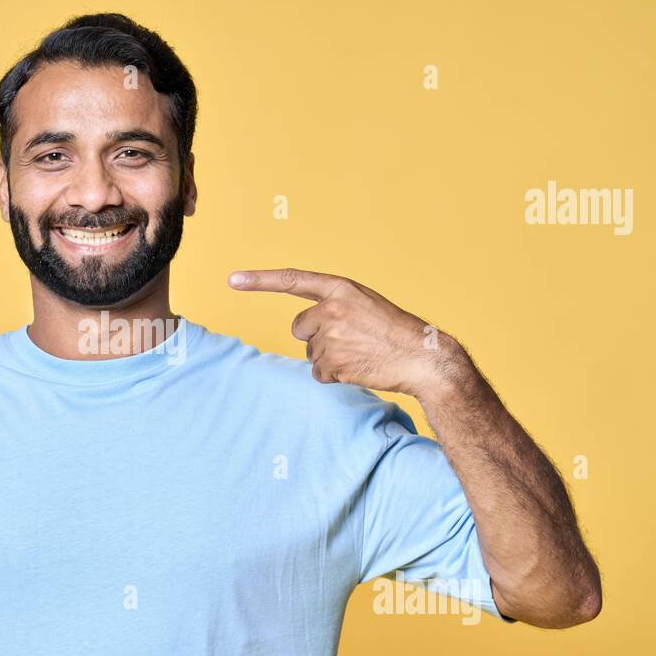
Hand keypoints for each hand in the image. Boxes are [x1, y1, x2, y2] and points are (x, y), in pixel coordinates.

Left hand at [228, 267, 468, 398]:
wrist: (422, 357)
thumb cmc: (394, 331)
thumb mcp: (365, 304)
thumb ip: (334, 307)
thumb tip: (305, 330)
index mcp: (340, 289)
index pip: (291, 280)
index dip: (259, 280)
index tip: (233, 279)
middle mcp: (331, 309)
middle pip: (299, 328)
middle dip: (315, 337)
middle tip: (349, 340)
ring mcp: (331, 336)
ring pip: (310, 353)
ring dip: (329, 358)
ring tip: (360, 354)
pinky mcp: (333, 362)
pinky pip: (318, 373)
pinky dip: (333, 376)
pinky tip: (357, 368)